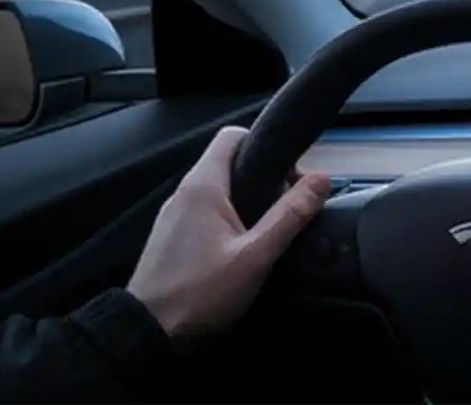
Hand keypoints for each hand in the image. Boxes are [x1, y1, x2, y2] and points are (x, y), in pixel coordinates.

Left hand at [127, 126, 331, 341]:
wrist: (147, 333)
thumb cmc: (200, 292)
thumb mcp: (255, 256)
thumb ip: (290, 215)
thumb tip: (322, 180)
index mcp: (203, 185)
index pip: (233, 136)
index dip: (265, 145)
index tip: (289, 176)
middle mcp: (184, 192)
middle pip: (229, 163)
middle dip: (264, 179)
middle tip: (287, 209)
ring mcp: (174, 215)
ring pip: (218, 190)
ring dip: (247, 202)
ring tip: (268, 233)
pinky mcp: (171, 237)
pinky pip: (205, 213)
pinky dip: (228, 219)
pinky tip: (241, 249)